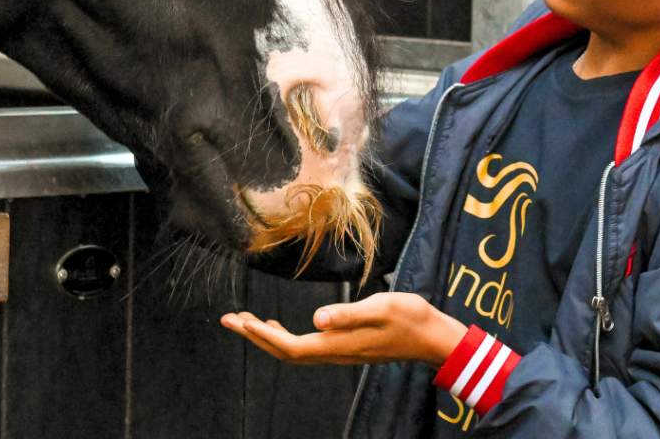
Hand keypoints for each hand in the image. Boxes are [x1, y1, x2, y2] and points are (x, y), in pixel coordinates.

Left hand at [220, 292, 467, 365]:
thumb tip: (317, 318)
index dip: (261, 336)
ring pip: (293, 350)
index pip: (290, 346)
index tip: (238, 322)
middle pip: (285, 351)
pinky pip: (305, 346)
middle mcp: (334, 352)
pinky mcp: (344, 345)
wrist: (432, 336)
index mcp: (337, 344)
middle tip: (228, 320)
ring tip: (244, 321)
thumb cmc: (409, 317)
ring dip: (266, 336)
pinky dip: (283, 336)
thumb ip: (347, 314)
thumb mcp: (379, 307)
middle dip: (254, 336)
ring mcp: (339, 351)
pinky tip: (276, 325)